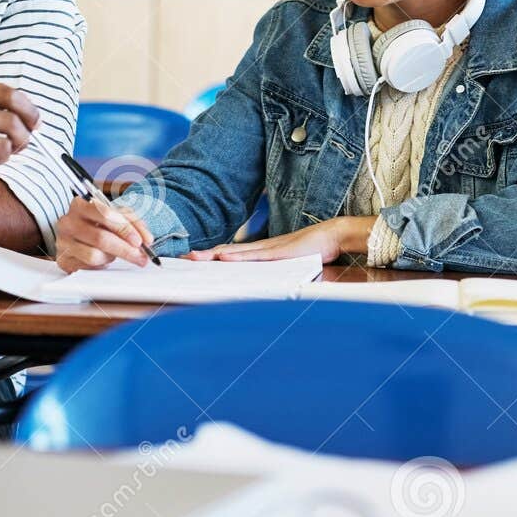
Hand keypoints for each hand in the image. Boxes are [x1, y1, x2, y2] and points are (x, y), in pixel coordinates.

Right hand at [55, 195, 155, 271]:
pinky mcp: (63, 260)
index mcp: (80, 205)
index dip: (125, 229)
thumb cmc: (98, 221)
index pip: (104, 215)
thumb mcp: (116, 214)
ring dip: (112, 257)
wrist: (77, 232)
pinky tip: (105, 258)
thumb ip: (133, 223)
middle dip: (126, 250)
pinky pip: (88, 267)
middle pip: (101, 238)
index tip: (139, 241)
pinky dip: (102, 265)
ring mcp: (63, 242)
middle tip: (141, 257)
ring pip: (94, 255)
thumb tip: (146, 240)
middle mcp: (68, 222)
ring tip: (117, 253)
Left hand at [187, 217, 373, 263]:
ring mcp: (269, 249)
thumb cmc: (314, 249)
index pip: (233, 253)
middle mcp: (262, 248)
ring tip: (195, 257)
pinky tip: (223, 257)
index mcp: (263, 251)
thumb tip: (263, 280)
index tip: (195, 259)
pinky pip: (254, 256)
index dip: (213, 256)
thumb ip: (277, 269)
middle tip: (185, 258)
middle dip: (206, 255)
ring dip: (214, 255)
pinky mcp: (279, 252)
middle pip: (229, 251)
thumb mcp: (290, 262)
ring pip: (236, 253)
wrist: (332, 235)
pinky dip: (237, 257)